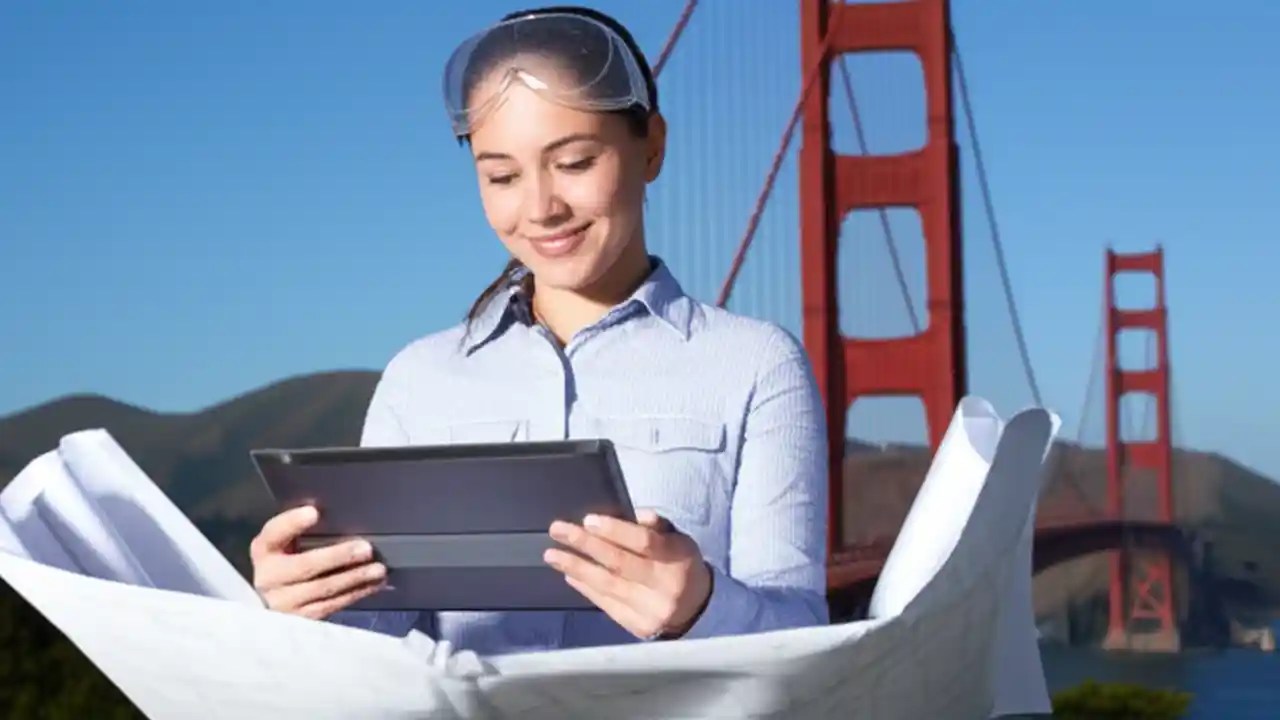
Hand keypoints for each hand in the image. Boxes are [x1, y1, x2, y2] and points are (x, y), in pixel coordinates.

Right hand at [249, 505, 386, 619]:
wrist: (269, 604)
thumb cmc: (284, 562)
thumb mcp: (285, 544)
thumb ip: (301, 532)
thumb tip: (332, 515)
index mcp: (264, 550)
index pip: (274, 534)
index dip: (292, 523)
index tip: (314, 512)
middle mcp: (269, 578)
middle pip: (305, 566)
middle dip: (338, 557)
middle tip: (366, 548)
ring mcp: (283, 603)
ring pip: (323, 590)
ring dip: (354, 578)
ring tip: (378, 569)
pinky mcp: (300, 621)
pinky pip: (331, 605)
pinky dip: (356, 593)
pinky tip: (373, 584)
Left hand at [545, 509, 712, 639]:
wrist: (696, 610)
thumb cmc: (679, 565)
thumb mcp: (678, 540)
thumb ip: (657, 526)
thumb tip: (637, 515)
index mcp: (677, 558)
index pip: (643, 543)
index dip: (614, 531)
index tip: (588, 521)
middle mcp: (665, 586)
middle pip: (620, 563)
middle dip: (585, 545)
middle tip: (559, 530)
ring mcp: (651, 610)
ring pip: (607, 586)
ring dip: (576, 568)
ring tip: (552, 554)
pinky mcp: (638, 627)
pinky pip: (606, 604)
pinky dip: (586, 588)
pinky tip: (570, 576)